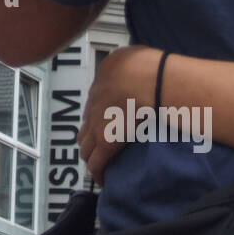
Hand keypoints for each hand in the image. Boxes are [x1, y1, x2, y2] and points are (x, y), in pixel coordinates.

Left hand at [78, 44, 161, 185]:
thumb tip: (138, 60)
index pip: (95, 101)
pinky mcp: (106, 142)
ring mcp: (98, 123)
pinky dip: (99, 172)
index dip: (99, 113)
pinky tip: (103, 181)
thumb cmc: (147, 64)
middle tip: (99, 143)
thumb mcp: (134, 54)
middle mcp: (94, 102)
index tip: (106, 119)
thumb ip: (131, 59)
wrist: (148, 79)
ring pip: (85, 144)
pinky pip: (97, 163)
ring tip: (99, 161)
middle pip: (85, 124)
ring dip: (90, 153)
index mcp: (101, 81)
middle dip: (89, 134)